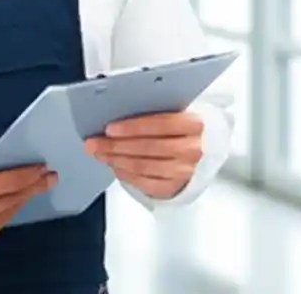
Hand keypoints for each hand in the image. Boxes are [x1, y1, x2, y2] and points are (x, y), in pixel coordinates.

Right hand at [0, 139, 56, 250]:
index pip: (10, 181)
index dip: (30, 174)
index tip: (43, 168)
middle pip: (14, 199)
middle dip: (33, 187)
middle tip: (49, 179)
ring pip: (7, 214)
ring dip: (22, 201)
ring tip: (32, 190)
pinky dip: (5, 214)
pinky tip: (10, 204)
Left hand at [84, 111, 203, 199]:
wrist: (207, 149)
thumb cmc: (183, 128)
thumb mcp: (175, 113)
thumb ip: (152, 113)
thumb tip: (116, 115)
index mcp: (194, 125)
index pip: (160, 124)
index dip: (132, 128)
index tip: (109, 129)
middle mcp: (193, 149)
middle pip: (147, 147)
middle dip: (115, 146)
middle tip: (94, 143)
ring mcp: (186, 171)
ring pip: (144, 166)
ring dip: (116, 160)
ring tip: (100, 153)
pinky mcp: (178, 187)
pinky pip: (146, 183)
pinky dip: (127, 175)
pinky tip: (115, 166)